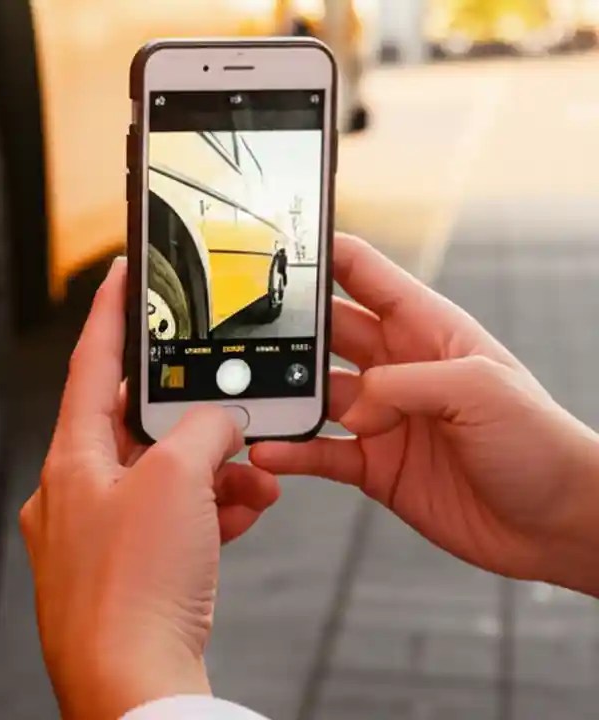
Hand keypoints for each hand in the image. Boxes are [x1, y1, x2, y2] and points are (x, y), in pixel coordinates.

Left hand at [21, 258, 279, 719]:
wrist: (133, 686)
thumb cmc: (131, 593)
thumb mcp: (178, 483)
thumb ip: (202, 432)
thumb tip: (219, 426)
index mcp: (68, 461)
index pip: (88, 364)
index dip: (110, 312)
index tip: (122, 271)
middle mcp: (73, 497)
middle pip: (134, 427)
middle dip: (192, 417)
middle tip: (226, 401)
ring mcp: (97, 540)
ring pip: (161, 481)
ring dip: (212, 471)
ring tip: (252, 475)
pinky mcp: (127, 577)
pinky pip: (171, 527)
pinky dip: (209, 514)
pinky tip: (245, 514)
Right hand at [252, 233, 598, 595]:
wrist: (559, 524)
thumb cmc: (542, 445)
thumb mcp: (480, 389)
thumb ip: (404, 384)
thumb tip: (353, 406)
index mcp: (429, 331)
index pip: (367, 276)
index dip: (325, 254)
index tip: (279, 243)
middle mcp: (400, 368)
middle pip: (327, 333)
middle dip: (287, 330)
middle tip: (243, 333)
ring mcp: (383, 417)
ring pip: (313, 394)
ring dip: (281, 395)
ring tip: (249, 398)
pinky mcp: (374, 466)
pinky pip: (319, 452)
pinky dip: (290, 451)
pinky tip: (269, 451)